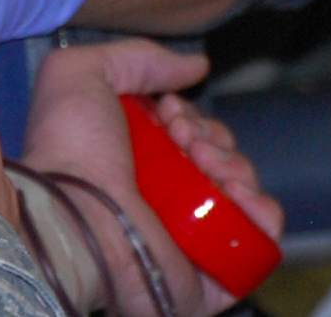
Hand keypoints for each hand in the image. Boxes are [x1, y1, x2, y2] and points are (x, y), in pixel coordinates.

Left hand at [23, 41, 283, 316]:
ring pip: (243, 194)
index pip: (187, 134)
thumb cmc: (68, 146)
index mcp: (133, 159)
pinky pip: (259, 241)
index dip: (190, 116)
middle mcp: (163, 196)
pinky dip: (261, 212)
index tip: (170, 113)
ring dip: (237, 168)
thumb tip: (195, 66)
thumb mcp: (81, 73)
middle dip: (214, 138)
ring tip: (208, 166)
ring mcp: (189, 235)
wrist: (74, 213)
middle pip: (219, 159)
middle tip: (187, 141)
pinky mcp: (212, 273)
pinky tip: (237, 195)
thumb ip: (136, 58)